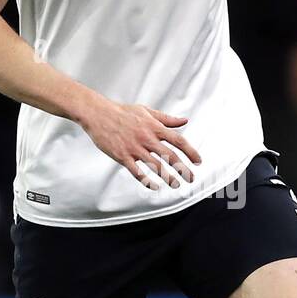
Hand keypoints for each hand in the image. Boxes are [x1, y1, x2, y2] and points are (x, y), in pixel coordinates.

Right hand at [80, 98, 201, 187]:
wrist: (98, 114)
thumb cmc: (122, 112)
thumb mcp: (147, 111)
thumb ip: (166, 118)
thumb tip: (184, 120)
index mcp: (154, 127)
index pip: (178, 141)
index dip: (191, 152)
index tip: (198, 161)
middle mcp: (147, 138)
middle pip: (171, 156)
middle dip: (183, 169)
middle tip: (190, 178)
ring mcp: (135, 148)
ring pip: (156, 166)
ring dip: (168, 177)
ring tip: (176, 184)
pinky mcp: (122, 156)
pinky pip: (137, 172)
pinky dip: (147, 180)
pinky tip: (154, 186)